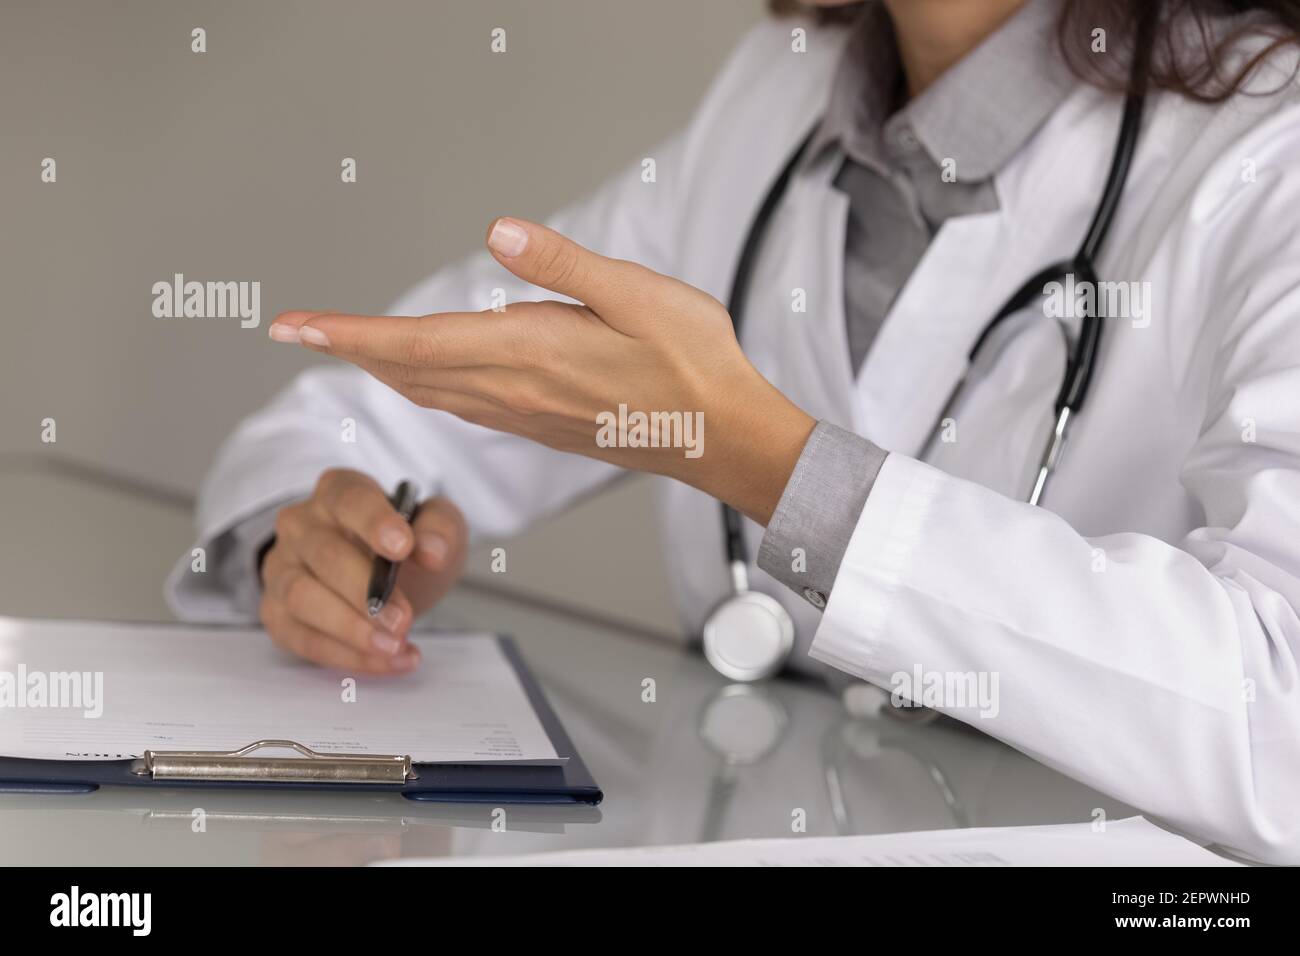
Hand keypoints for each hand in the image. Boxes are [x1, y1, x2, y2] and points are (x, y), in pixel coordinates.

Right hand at [259, 468, 467, 672]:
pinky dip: (346, 656)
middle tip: (403, 620)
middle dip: (365, 591)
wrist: (384, 575)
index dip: (374, 522)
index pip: (349, 498)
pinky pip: (302, 638)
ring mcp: (282, 568)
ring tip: (395, 645)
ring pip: (302, 597)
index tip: (403, 547)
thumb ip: (440, 529)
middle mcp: (301, 524)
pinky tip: (388, 661)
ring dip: (350, 628)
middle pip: (324, 553)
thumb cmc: (407, 545)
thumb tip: (432, 550)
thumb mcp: (437, 528)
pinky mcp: (277, 612)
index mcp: (339, 491)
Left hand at [267, 218, 815, 524]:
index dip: (348, 333)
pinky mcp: (541, 427)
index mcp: (530, 352)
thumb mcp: (638, 295)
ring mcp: (526, 415)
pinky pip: (463, 406)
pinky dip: (424, 386)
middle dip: (350, 349)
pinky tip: (423, 377)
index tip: (293, 327)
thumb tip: (497, 235)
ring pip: (432, 392)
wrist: (723, 438)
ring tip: (348, 346)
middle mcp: (515, 391)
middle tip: (299, 332)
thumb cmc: (692, 363)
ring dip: (383, 368)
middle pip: (409, 371)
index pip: (414, 342)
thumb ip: (563, 267)